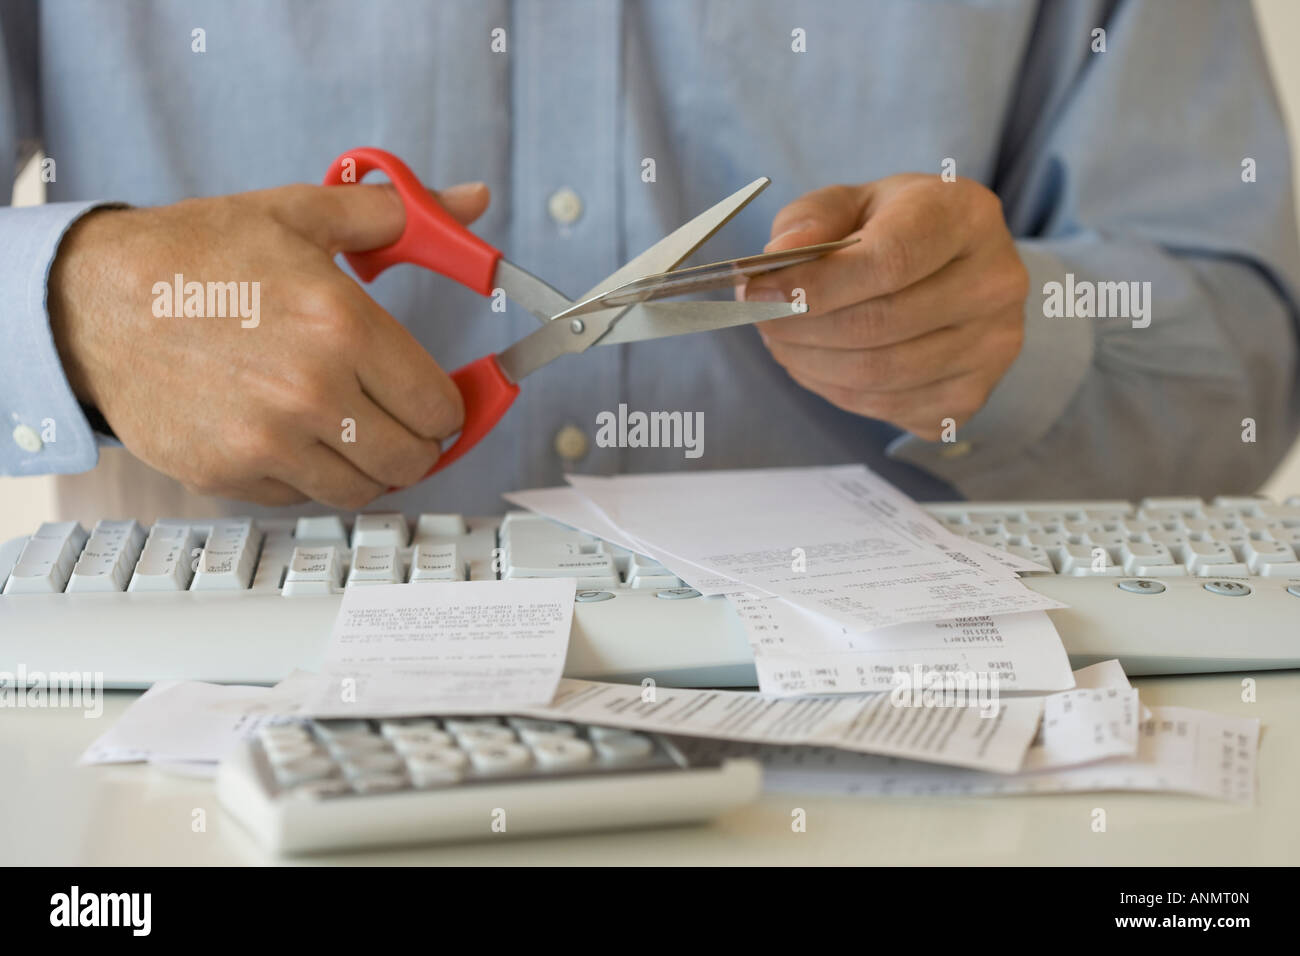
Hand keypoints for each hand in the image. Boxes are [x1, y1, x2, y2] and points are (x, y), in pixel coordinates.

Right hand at [49, 181, 488, 506]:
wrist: (97, 301)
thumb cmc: (200, 257)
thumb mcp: (302, 215)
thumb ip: (400, 216)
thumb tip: (472, 203)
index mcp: (342, 326)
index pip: (440, 407)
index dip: (447, 408)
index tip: (438, 403)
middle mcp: (310, 391)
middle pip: (412, 459)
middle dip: (417, 443)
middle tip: (399, 422)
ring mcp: (266, 441)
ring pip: (362, 489)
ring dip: (367, 466)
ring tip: (347, 430)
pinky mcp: (228, 474)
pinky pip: (302, 499)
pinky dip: (309, 477)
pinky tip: (292, 437)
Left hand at [741, 175, 1028, 440]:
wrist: (953, 271)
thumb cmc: (896, 230)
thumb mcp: (854, 203)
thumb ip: (810, 219)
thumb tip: (779, 255)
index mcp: (967, 217)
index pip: (891, 261)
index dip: (816, 284)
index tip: (759, 293)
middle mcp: (996, 283)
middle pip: (880, 324)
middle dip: (800, 328)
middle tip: (759, 320)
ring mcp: (992, 346)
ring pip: (878, 375)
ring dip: (810, 363)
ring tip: (782, 340)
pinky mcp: (972, 396)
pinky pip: (886, 407)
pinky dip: (835, 390)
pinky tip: (818, 363)